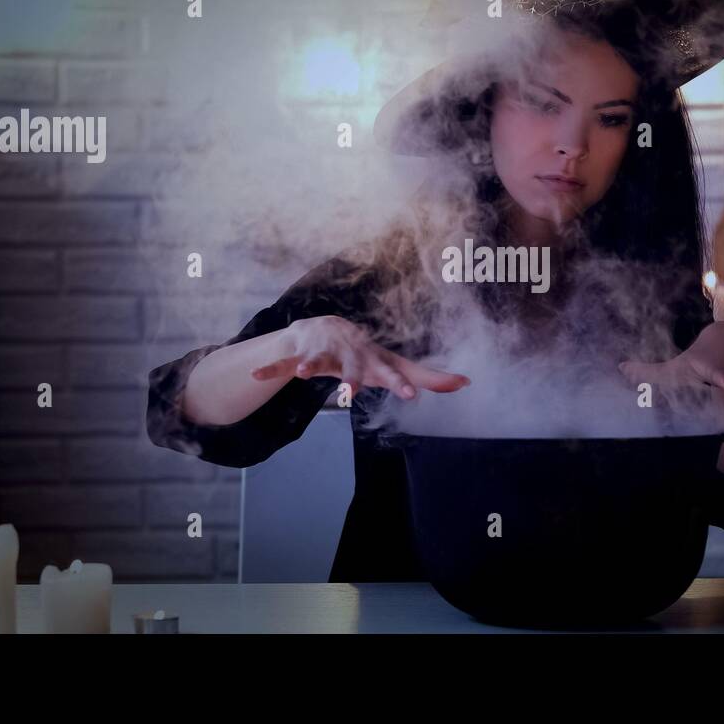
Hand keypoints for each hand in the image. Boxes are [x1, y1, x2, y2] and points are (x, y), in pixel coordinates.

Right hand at [249, 315, 469, 399]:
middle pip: (351, 370)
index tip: (410, 397)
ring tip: (301, 375)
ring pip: (316, 362)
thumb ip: (428, 377)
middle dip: (351, 379)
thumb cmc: (366, 353)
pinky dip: (271, 368)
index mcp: (372, 361)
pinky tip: (256, 373)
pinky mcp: (300, 356)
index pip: (390, 374)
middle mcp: (348, 355)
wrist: (326, 327)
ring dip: (308, 367)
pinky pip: (282, 364)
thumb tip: (467, 383)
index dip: (400, 384)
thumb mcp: (395, 365)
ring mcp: (323, 354)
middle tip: (350, 393)